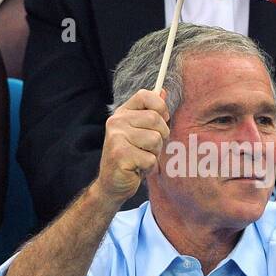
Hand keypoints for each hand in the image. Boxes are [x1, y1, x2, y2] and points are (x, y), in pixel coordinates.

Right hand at [94, 88, 170, 207]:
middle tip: (150, 147)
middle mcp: (116, 122)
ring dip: (154, 153)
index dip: (160, 107)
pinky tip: (137, 168)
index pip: (145, 95)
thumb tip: (163, 91)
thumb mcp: (140, 132)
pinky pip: (150, 158)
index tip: (163, 119)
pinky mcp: (120, 155)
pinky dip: (149, 167)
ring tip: (142, 158)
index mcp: (122, 113)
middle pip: (155, 119)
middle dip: (161, 136)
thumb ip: (150, 112)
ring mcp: (116, 138)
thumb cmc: (130, 157)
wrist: (112, 184)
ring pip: (155, 139)